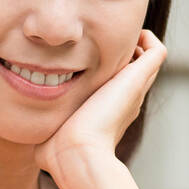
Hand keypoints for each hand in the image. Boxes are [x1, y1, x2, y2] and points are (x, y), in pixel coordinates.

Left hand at [33, 28, 166, 183]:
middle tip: (103, 43)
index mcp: (110, 114)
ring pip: (150, 61)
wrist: (75, 152)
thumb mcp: (50, 137)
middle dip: (124, 54)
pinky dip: (146, 39)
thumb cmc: (59, 152)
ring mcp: (134, 90)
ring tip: (116, 36)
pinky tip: (126, 35)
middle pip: (138, 72)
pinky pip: (156, 51)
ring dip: (137, 44)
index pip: (118, 87)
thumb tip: (32, 147)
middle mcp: (126, 101)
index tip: (89, 61)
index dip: (108, 71)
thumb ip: (45, 131)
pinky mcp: (137, 78)